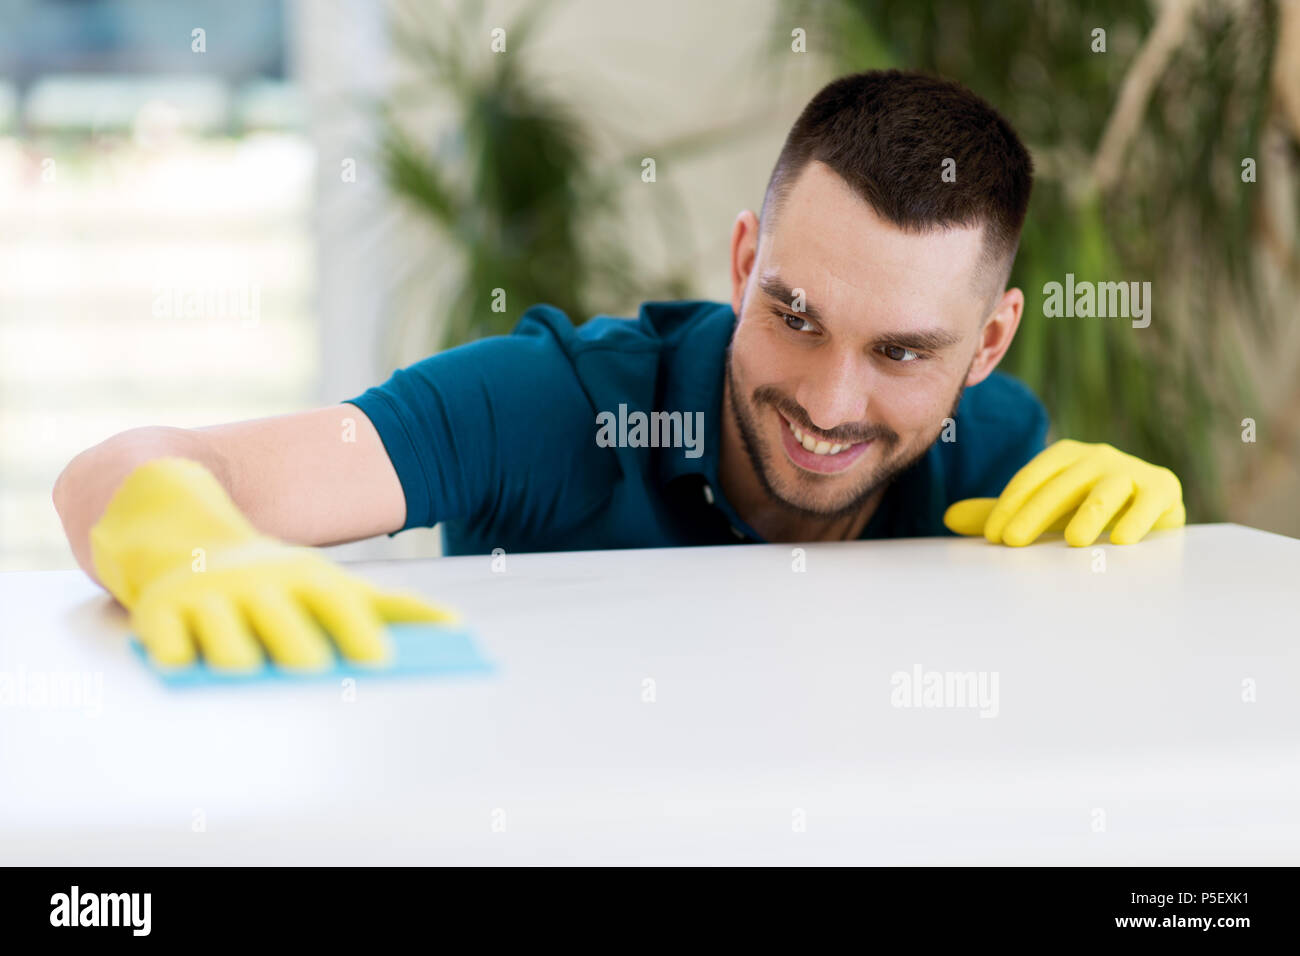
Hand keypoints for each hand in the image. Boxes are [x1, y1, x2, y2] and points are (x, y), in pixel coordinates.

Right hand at [91, 458, 457, 670]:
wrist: (187, 538)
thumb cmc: (276, 581)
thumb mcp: (331, 583)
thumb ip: (392, 607)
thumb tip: (455, 626)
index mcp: (304, 580)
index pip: (337, 605)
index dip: (356, 632)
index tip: (380, 663)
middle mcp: (257, 586)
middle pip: (280, 621)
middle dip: (294, 642)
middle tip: (312, 670)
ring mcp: (207, 600)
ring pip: (222, 636)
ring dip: (233, 653)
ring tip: (247, 671)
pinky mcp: (159, 617)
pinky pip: (164, 642)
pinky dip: (170, 654)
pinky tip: (180, 665)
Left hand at [943, 439, 1184, 546]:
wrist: (1149, 502)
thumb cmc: (1085, 507)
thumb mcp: (1044, 508)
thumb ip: (1003, 512)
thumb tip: (949, 518)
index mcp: (1065, 456)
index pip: (1031, 479)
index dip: (1009, 505)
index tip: (993, 537)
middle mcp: (1097, 458)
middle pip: (1061, 486)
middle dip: (1035, 514)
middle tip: (1014, 542)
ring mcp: (1131, 470)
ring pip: (1106, 492)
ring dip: (1089, 515)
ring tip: (1073, 542)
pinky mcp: (1162, 487)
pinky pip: (1148, 503)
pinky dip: (1136, 520)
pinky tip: (1120, 541)